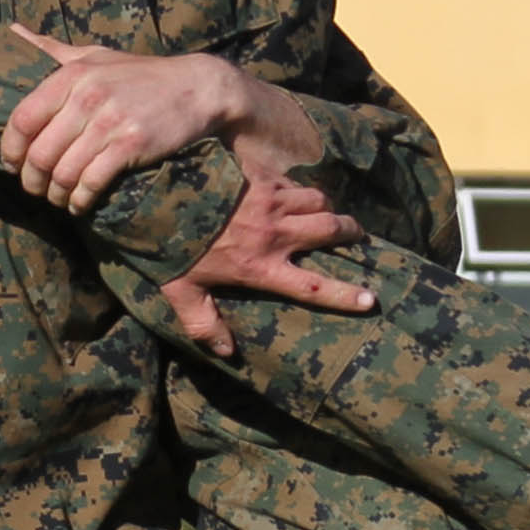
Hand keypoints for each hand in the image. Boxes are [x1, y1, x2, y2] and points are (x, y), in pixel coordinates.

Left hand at [2, 28, 250, 212]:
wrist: (198, 87)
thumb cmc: (140, 73)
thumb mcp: (96, 54)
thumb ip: (53, 48)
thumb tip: (13, 30)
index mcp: (72, 75)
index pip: (22, 120)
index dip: (11, 150)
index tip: (13, 164)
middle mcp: (87, 97)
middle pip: (40, 153)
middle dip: (32, 180)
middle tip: (37, 190)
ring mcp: (109, 122)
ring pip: (64, 173)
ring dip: (56, 194)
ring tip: (59, 198)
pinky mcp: (131, 145)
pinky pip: (92, 182)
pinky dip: (81, 200)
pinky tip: (81, 204)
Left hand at [162, 167, 373, 352]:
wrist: (159, 193)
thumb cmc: (169, 246)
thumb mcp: (182, 291)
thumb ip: (205, 323)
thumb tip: (227, 353)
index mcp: (260, 267)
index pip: (313, 286)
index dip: (345, 295)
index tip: (371, 299)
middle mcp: (274, 234)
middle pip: (331, 230)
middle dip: (351, 232)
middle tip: (357, 236)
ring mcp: (271, 201)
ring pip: (319, 200)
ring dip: (327, 207)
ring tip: (326, 213)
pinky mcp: (262, 176)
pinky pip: (295, 182)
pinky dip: (299, 189)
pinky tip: (292, 194)